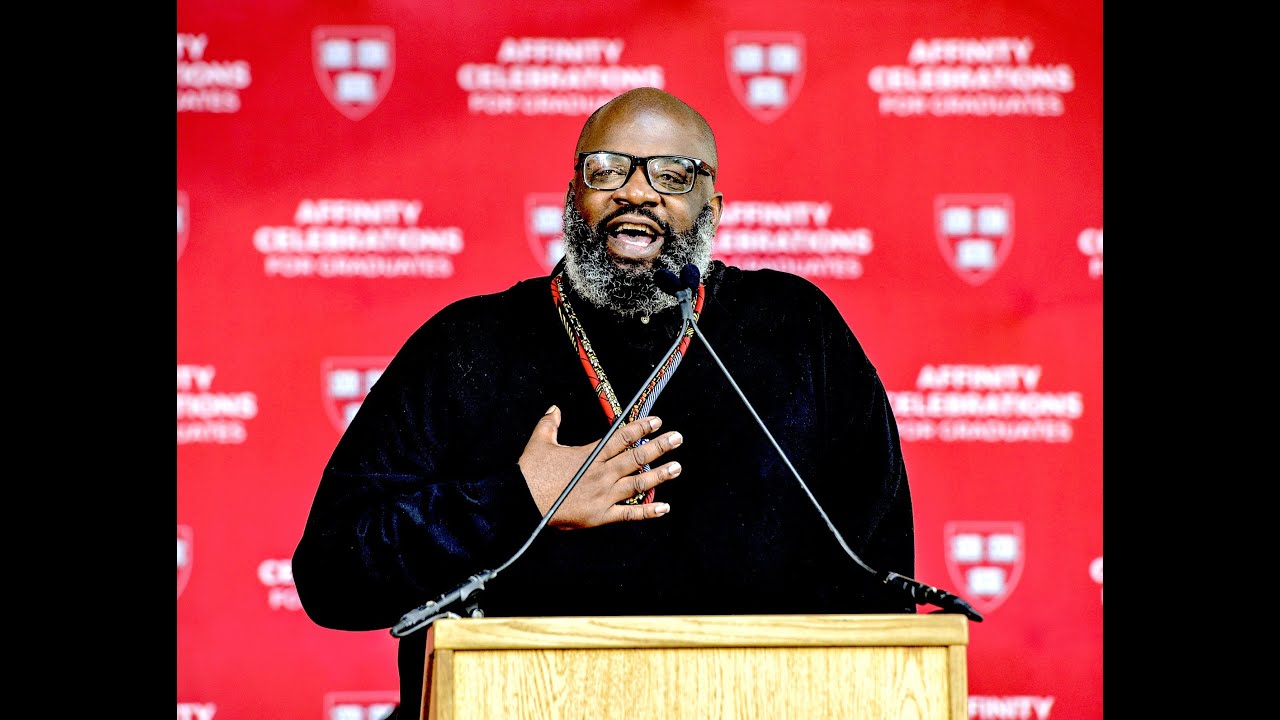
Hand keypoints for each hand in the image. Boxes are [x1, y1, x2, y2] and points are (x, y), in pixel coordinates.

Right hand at [517, 405, 682, 528]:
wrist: (521, 502)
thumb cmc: (530, 473)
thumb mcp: (539, 442)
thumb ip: (550, 423)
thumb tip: (554, 409)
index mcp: (589, 455)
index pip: (620, 437)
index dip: (640, 427)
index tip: (656, 421)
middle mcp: (600, 473)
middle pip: (635, 457)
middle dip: (659, 447)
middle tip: (677, 438)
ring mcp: (602, 495)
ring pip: (637, 483)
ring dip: (659, 475)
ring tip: (676, 467)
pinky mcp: (600, 516)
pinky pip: (628, 513)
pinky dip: (647, 511)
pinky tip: (664, 507)